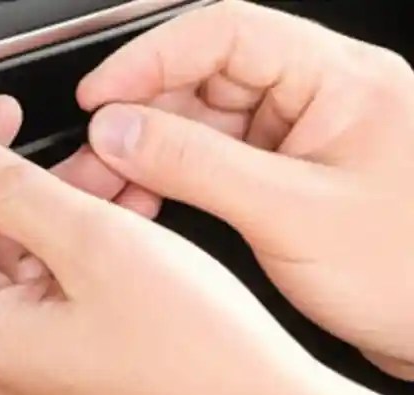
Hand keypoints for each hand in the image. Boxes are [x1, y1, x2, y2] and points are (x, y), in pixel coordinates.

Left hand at [0, 87, 341, 394]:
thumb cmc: (200, 365)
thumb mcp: (98, 244)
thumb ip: (11, 189)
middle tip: (16, 125)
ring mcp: (11, 372)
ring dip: (39, 201)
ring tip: (98, 165)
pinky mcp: (48, 372)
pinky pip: (33, 291)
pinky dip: (64, 242)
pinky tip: (111, 205)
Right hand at [74, 0, 413, 378]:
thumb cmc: (406, 276)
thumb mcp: (290, 216)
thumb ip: (197, 166)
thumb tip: (119, 130)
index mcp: (344, 80)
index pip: (226, 32)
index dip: (151, 57)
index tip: (99, 96)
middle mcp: (324, 96)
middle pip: (207, 71)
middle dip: (142, 107)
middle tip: (97, 148)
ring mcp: (304, 135)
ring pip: (202, 115)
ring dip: (150, 143)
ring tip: (111, 178)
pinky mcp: (288, 174)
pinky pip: (213, 155)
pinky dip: (171, 172)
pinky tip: (145, 195)